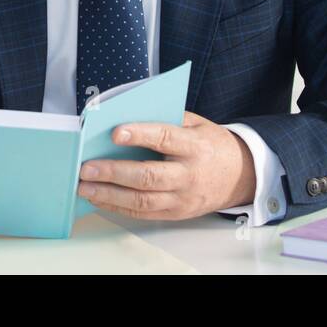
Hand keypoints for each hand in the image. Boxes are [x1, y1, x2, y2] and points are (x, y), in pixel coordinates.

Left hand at [76, 111, 255, 219]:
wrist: (241, 175)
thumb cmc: (212, 144)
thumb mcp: (197, 123)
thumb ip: (166, 118)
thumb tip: (127, 114)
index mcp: (195, 146)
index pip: (165, 138)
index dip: (139, 135)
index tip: (115, 132)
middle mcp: (189, 174)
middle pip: (148, 176)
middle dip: (114, 172)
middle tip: (87, 167)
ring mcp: (182, 198)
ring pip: (142, 199)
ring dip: (109, 194)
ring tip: (85, 186)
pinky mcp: (176, 213)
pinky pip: (143, 213)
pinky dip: (118, 206)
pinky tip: (100, 198)